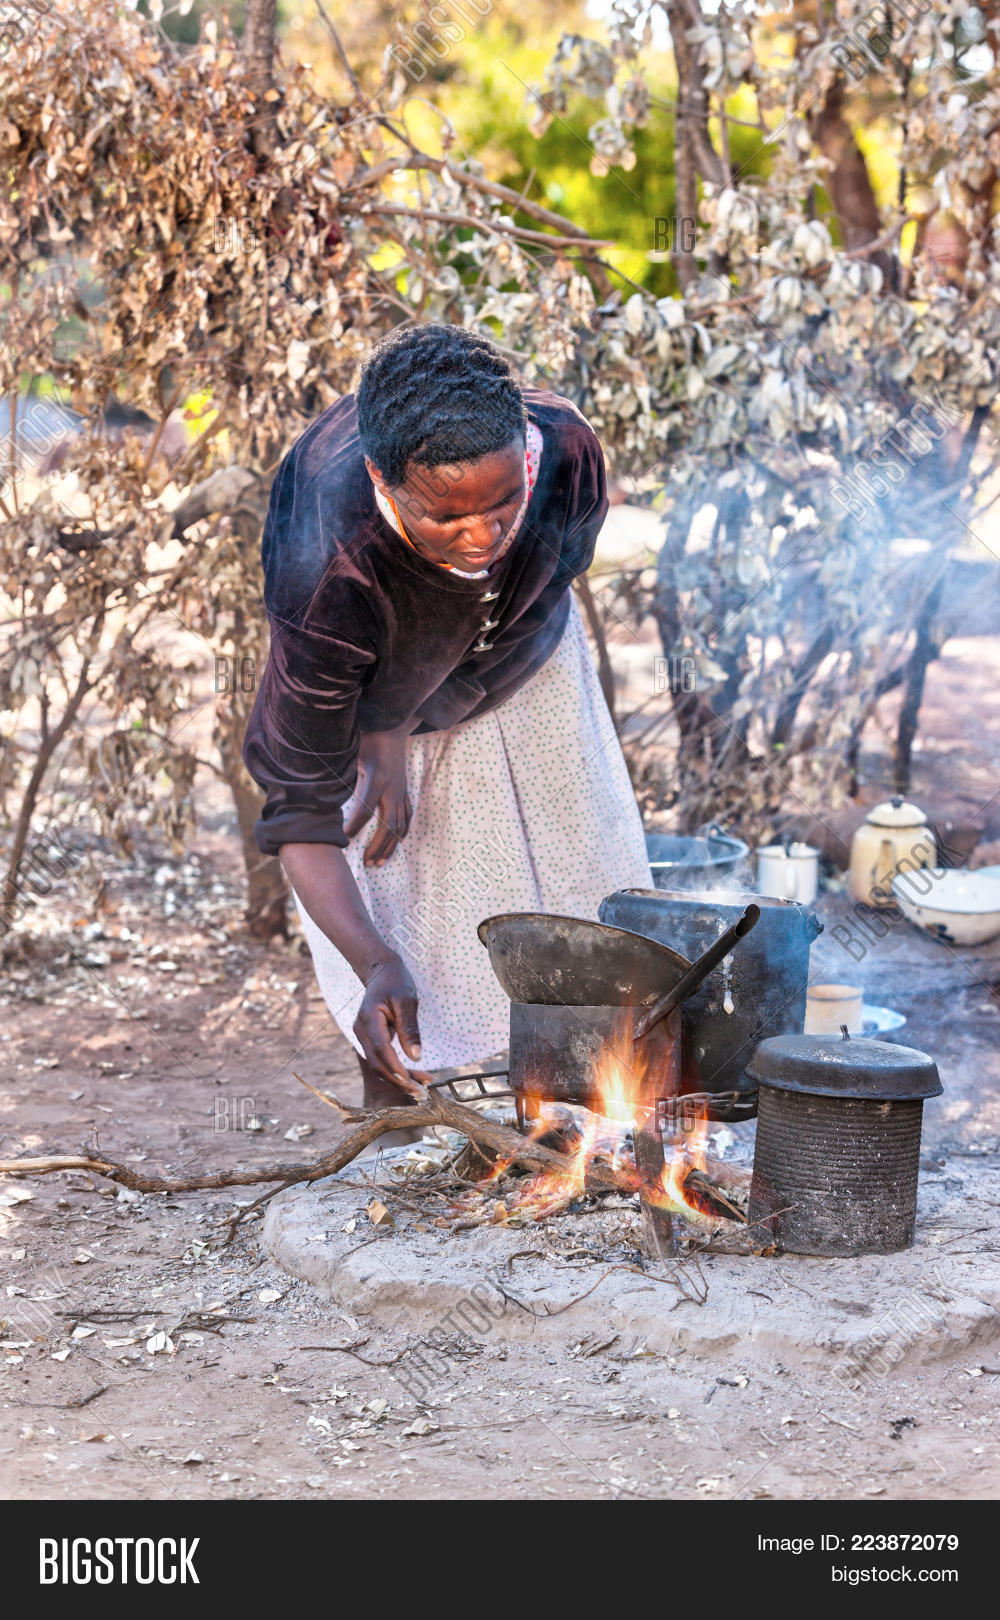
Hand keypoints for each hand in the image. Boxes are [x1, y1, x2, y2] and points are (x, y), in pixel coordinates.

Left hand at [344, 724, 411, 866]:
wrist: (392, 728)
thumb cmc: (366, 739)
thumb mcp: (350, 753)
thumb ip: (339, 774)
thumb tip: (317, 793)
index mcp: (376, 778)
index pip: (366, 809)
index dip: (354, 827)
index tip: (343, 839)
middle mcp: (392, 788)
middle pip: (388, 824)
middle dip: (377, 846)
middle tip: (366, 863)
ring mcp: (401, 791)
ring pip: (400, 825)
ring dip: (390, 846)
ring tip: (377, 863)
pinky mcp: (405, 791)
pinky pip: (407, 816)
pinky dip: (402, 833)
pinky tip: (396, 845)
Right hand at [353, 955, 427, 1093]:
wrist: (381, 971)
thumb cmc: (396, 981)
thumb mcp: (408, 1000)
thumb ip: (410, 1028)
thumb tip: (416, 1057)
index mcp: (369, 1018)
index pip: (381, 1050)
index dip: (395, 1068)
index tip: (413, 1082)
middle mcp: (361, 1030)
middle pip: (377, 1063)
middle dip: (399, 1080)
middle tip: (422, 1092)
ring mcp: (362, 1035)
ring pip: (378, 1065)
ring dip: (398, 1078)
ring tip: (422, 1086)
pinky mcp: (369, 1039)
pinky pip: (380, 1059)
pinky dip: (395, 1069)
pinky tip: (413, 1076)